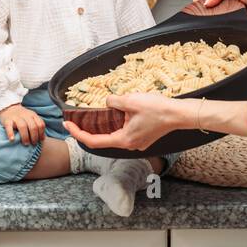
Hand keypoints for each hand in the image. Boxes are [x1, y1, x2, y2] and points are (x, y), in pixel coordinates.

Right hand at [0, 102, 45, 144]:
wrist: (9, 108)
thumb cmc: (22, 116)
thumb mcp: (31, 118)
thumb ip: (37, 125)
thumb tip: (42, 138)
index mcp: (33, 115)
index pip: (40, 124)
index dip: (41, 133)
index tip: (40, 140)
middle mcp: (26, 115)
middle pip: (33, 126)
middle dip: (34, 137)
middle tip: (33, 144)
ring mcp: (16, 117)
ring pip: (23, 126)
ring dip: (25, 136)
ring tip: (26, 143)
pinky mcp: (7, 120)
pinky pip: (9, 127)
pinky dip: (10, 133)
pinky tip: (12, 140)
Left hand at [63, 92, 187, 152]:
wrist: (179, 114)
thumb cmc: (157, 109)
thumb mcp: (130, 101)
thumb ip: (113, 101)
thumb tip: (107, 102)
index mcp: (124, 140)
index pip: (94, 141)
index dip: (78, 133)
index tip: (67, 125)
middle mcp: (129, 145)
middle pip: (103, 138)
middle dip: (90, 128)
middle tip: (77, 118)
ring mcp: (137, 143)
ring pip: (115, 134)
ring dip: (106, 124)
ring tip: (98, 112)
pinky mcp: (143, 138)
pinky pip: (124, 131)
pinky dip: (117, 123)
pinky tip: (118, 112)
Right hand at [195, 0, 246, 27]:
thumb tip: (206, 2)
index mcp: (234, 0)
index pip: (216, 2)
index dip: (206, 3)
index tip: (196, 4)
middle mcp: (235, 12)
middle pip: (216, 13)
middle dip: (207, 12)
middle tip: (197, 11)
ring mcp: (237, 22)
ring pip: (220, 22)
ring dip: (213, 19)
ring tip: (206, 15)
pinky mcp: (239, 30)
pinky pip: (228, 30)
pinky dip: (222, 27)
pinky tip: (218, 23)